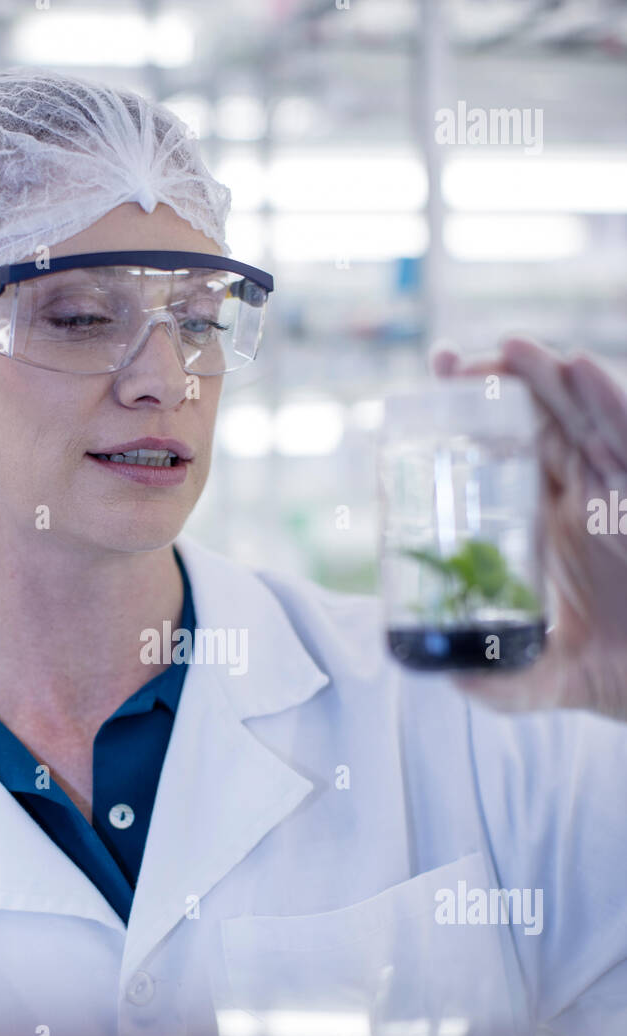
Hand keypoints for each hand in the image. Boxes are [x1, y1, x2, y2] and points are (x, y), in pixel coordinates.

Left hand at [431, 337, 626, 721]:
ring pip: (587, 416)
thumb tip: (448, 680)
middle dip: (500, 382)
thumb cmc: (620, 674)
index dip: (474, 411)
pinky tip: (580, 370)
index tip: (432, 381)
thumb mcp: (547, 681)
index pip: (510, 447)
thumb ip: (502, 684)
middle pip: (542, 418)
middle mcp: (589, 494)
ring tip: (510, 348)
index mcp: (554, 519)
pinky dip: (610, 404)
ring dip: (550, 377)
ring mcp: (623, 490)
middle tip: (450, 362)